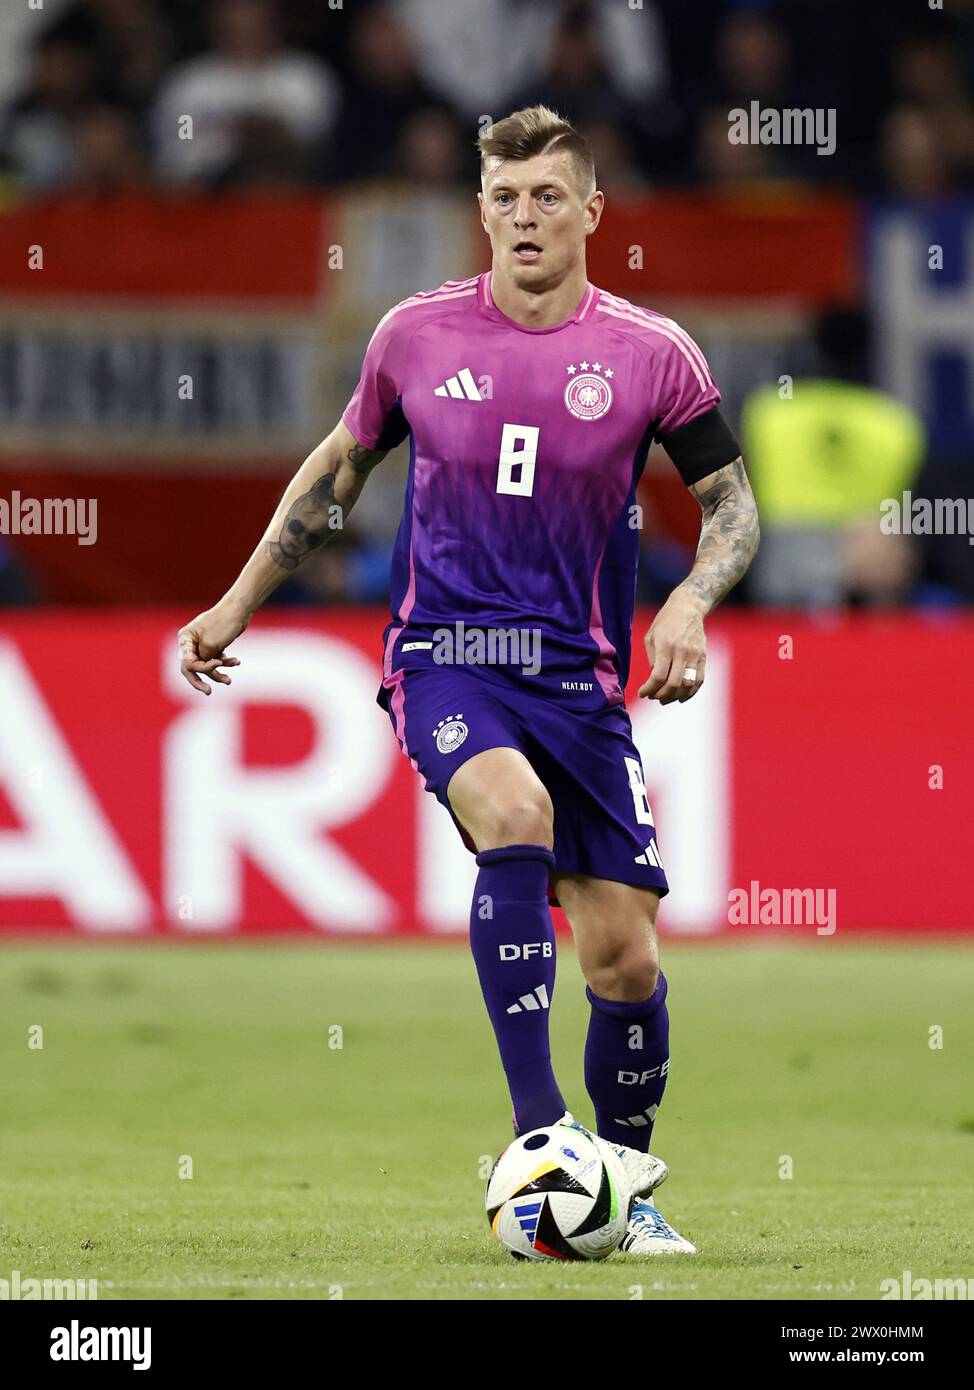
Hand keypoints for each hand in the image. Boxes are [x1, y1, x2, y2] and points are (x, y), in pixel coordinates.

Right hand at [178, 600, 247, 695]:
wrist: (240, 610)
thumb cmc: (223, 624)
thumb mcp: (211, 646)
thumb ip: (204, 661)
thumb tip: (201, 670)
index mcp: (185, 639)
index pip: (187, 663)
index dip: (201, 669)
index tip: (217, 664)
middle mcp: (191, 642)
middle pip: (193, 668)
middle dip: (202, 680)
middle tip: (208, 692)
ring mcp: (203, 644)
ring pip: (207, 666)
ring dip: (218, 673)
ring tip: (229, 681)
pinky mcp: (214, 644)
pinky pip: (217, 659)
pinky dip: (226, 662)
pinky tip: (236, 662)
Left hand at [638, 588, 706, 703]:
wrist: (688, 607)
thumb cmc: (665, 621)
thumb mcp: (651, 636)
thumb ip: (652, 659)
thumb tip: (654, 679)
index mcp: (665, 645)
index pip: (658, 675)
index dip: (649, 689)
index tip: (642, 693)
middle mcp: (682, 651)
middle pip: (673, 683)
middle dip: (660, 695)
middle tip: (653, 697)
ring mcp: (695, 654)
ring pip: (688, 685)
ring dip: (675, 697)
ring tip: (665, 699)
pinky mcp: (703, 656)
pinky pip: (699, 680)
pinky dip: (690, 692)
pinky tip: (681, 697)